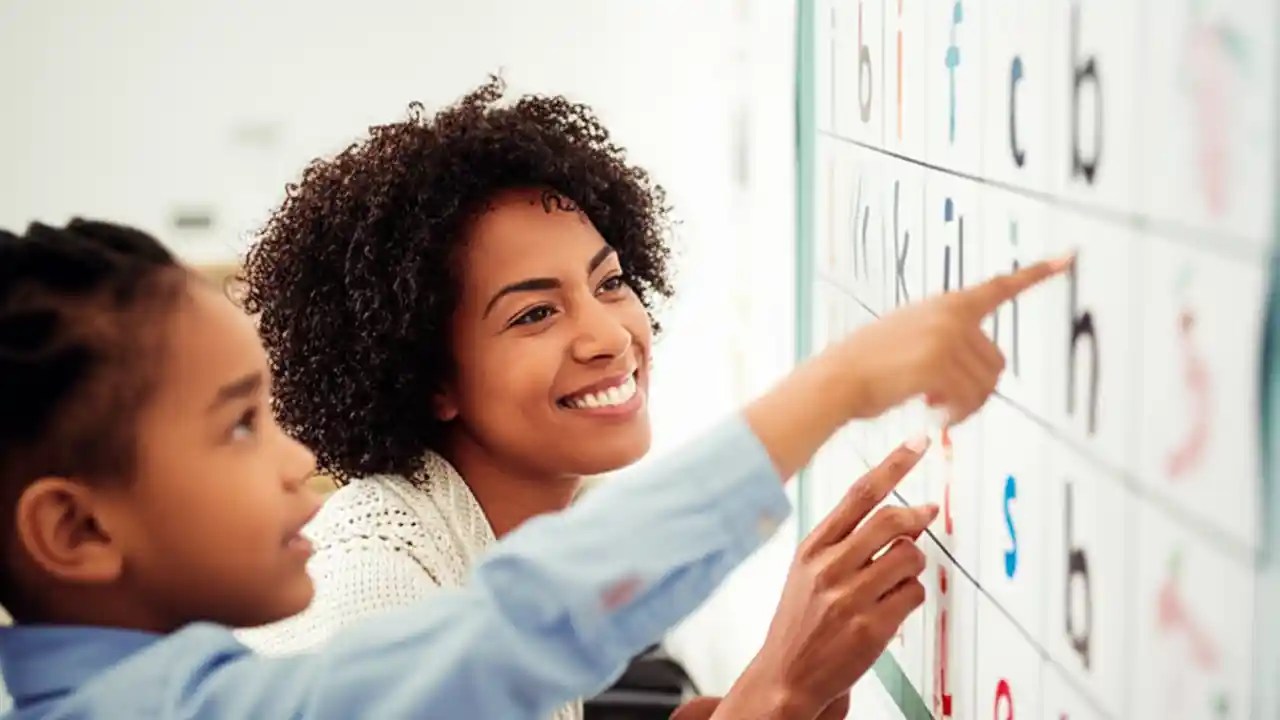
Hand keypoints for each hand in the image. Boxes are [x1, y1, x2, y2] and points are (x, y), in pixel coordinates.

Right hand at [711, 439, 934, 718]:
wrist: (786, 675)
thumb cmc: (801, 621)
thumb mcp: (809, 571)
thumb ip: (847, 541)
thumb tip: (902, 516)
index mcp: (813, 547)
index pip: (860, 494)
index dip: (894, 464)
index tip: (918, 443)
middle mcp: (830, 567)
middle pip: (891, 520)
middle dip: (916, 516)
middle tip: (927, 513)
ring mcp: (851, 597)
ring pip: (910, 557)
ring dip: (912, 566)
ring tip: (894, 580)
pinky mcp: (872, 627)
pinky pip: (914, 594)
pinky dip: (910, 597)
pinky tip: (891, 608)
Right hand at [837, 254, 1072, 423]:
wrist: (838, 378)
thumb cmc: (868, 366)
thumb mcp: (911, 339)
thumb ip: (947, 344)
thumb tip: (979, 381)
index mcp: (946, 304)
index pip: (999, 287)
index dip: (1037, 273)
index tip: (1070, 257)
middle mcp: (951, 315)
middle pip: (997, 363)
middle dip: (977, 390)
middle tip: (946, 402)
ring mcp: (946, 337)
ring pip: (985, 386)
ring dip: (963, 405)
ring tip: (932, 405)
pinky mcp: (938, 362)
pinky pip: (968, 400)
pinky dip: (954, 415)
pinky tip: (930, 413)